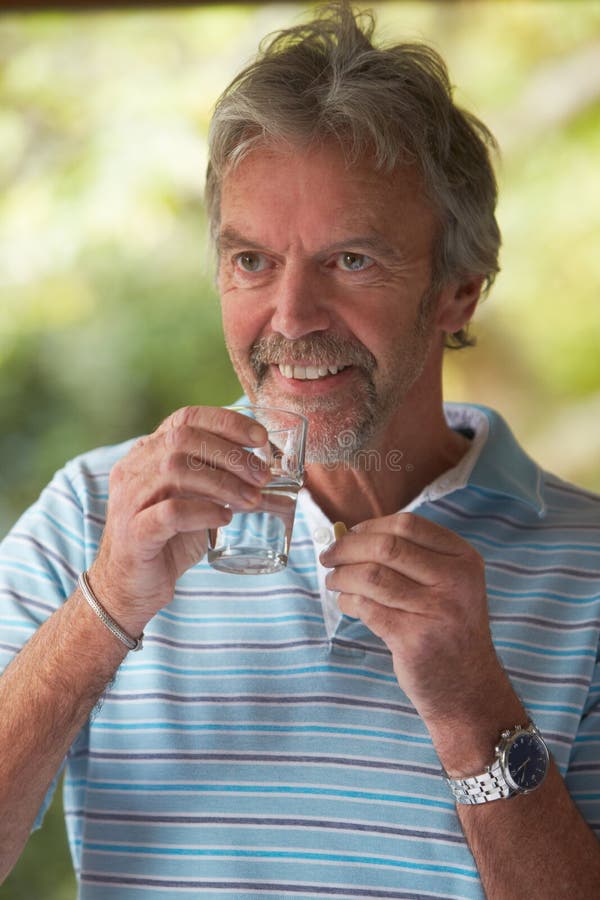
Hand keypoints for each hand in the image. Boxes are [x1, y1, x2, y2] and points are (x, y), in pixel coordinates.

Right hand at [88, 406, 270, 635]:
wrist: (129, 587)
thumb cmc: (168, 540)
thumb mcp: (197, 504)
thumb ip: (227, 486)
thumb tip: (279, 480)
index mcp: (147, 454)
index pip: (186, 418)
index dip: (226, 422)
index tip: (260, 437)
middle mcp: (133, 469)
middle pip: (183, 439)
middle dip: (231, 454)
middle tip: (263, 476)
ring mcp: (130, 500)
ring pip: (176, 470)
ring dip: (223, 483)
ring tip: (252, 500)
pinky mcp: (134, 533)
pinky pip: (170, 512)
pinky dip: (203, 511)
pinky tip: (224, 519)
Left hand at [320, 513, 513, 733]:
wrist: (469, 689)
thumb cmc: (449, 629)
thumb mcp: (451, 585)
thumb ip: (414, 558)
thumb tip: (352, 536)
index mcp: (464, 559)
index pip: (408, 525)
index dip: (370, 526)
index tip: (349, 535)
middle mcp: (455, 581)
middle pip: (386, 546)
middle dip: (347, 548)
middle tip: (329, 557)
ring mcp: (436, 610)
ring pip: (371, 576)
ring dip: (342, 576)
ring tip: (334, 581)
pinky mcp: (414, 639)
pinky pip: (367, 607)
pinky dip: (347, 601)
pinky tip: (346, 603)